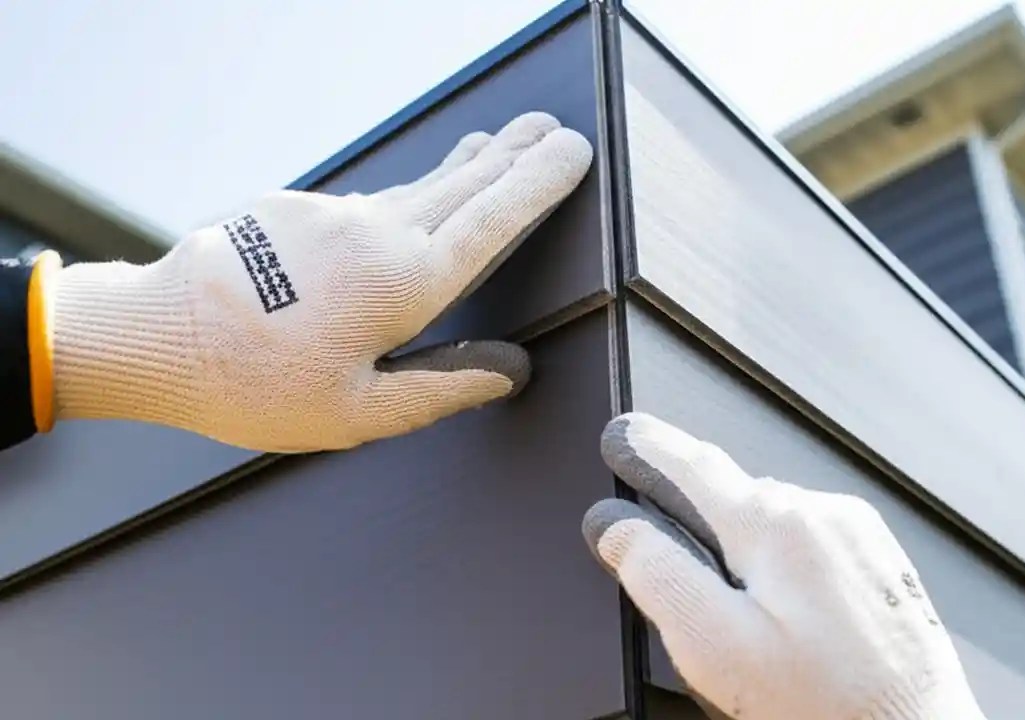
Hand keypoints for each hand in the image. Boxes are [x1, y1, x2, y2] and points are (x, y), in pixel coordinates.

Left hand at [48, 112, 591, 451]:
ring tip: (496, 150)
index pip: (493, 220)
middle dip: (515, 155)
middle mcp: (377, 234)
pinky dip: (409, 196)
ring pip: (422, 185)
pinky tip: (417, 202)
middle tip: (552, 131)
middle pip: (466, 183)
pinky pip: (373, 201)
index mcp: (404, 284)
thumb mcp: (360, 412)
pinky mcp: (298, 210)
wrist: (153, 335)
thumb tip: (512, 369)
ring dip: (467, 166)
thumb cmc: (256, 387)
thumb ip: (444, 388)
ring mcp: (335, 214)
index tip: (575, 152)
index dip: (539, 183)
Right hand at [582, 413, 985, 719]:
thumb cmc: (825, 706)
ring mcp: (857, 534)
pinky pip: (814, 542)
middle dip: (699, 519)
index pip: (693, 464)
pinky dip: (787, 566)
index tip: (624, 435)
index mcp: (776, 526)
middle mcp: (822, 513)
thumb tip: (618, 528)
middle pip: (734, 494)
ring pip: (775, 520)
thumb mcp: (714, 647)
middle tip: (684, 576)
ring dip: (747, 549)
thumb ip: (659, 576)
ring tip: (750, 622)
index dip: (649, 447)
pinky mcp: (880, 561)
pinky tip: (792, 620)